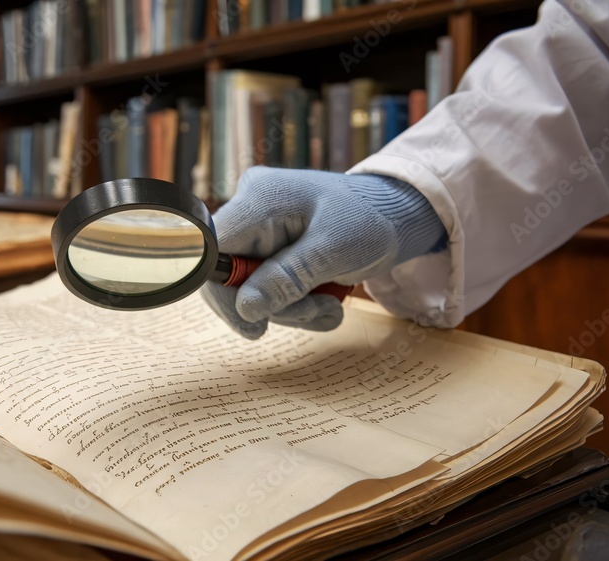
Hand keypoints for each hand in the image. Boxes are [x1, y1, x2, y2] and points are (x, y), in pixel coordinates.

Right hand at [201, 167, 446, 338]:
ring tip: (329, 306)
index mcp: (258, 199)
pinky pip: (267, 287)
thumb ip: (287, 278)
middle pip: (230, 275)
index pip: (212, 250)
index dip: (223, 290)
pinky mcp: (271, 248)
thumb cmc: (370, 220)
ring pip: (250, 288)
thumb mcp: (333, 251)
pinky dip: (296, 303)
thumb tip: (245, 308)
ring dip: (292, 309)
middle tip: (314, 313)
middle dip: (272, 304)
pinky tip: (325, 301)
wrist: (396, 214)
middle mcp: (250, 209)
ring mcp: (260, 230)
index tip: (253, 323)